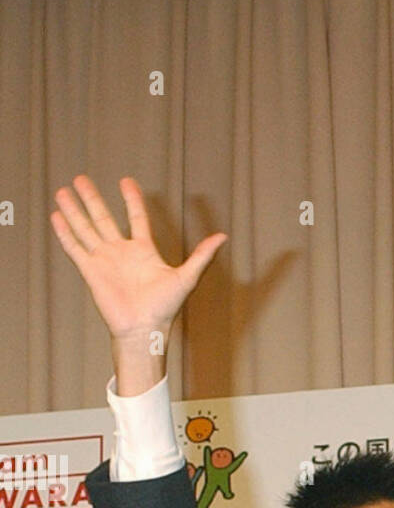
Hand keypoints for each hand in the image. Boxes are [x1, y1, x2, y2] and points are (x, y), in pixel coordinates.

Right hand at [50, 175, 226, 346]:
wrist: (144, 329)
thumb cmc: (165, 308)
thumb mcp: (187, 277)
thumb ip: (202, 256)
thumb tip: (223, 237)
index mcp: (143, 251)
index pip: (135, 218)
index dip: (131, 199)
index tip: (126, 181)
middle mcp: (121, 252)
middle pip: (103, 218)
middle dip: (92, 199)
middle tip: (81, 179)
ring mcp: (104, 260)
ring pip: (86, 229)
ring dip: (74, 210)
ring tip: (63, 191)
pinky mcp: (91, 271)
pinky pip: (75, 248)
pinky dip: (65, 233)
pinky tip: (57, 216)